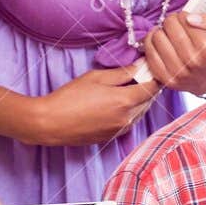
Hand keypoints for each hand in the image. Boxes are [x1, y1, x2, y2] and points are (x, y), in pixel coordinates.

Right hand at [31, 67, 159, 146]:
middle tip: (140, 77)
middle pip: (148, 102)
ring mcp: (119, 130)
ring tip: (127, 90)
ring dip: (138, 102)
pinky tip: (116, 105)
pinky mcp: (111, 138)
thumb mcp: (96, 78)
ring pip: (139, 114)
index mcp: (124, 101)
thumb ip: (122, 73)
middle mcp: (126, 118)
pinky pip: (128, 123)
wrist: (51, 123)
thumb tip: (139, 67)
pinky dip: (129, 113)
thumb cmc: (70, 97)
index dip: (155, 78)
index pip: (152, 89)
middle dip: (147, 89)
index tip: (152, 70)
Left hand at [142, 12, 205, 94]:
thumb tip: (189, 18)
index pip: (184, 19)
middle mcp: (192, 61)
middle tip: (176, 26)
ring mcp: (177, 72)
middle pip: (169, 26)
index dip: (183, 16)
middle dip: (171, 21)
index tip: (186, 20)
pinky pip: (149, 53)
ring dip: (161, 32)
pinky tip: (160, 43)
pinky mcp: (165, 79)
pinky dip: (151, 44)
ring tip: (169, 36)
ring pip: (157, 37)